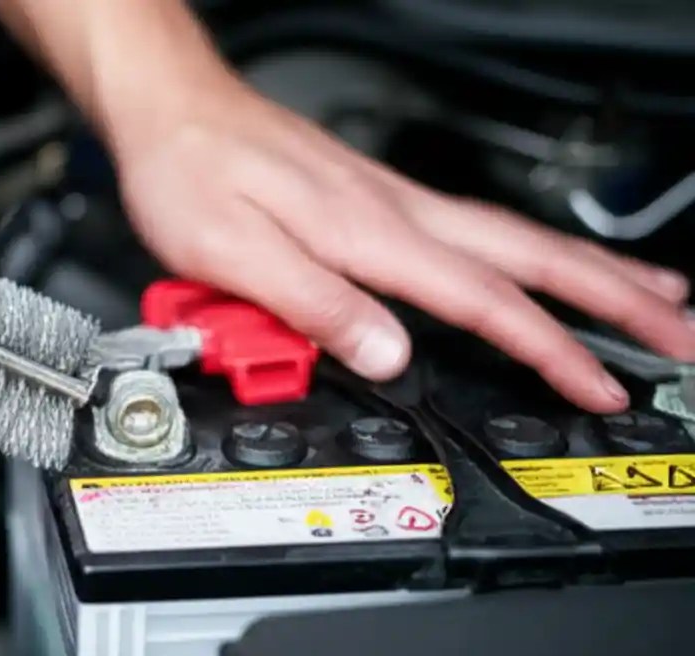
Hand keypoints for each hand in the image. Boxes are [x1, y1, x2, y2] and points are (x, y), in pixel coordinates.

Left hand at [113, 69, 694, 412]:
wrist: (170, 109)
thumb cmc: (190, 170)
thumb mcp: (233, 253)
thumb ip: (314, 304)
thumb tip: (388, 354)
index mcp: (369, 234)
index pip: (483, 301)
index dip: (550, 350)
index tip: (600, 386)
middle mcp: (394, 211)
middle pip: (528, 256)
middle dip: (612, 297)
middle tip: (676, 331)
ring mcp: (391, 200)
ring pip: (510, 238)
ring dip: (586, 270)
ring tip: (647, 297)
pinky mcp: (373, 198)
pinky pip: (474, 229)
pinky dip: (528, 253)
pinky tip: (533, 265)